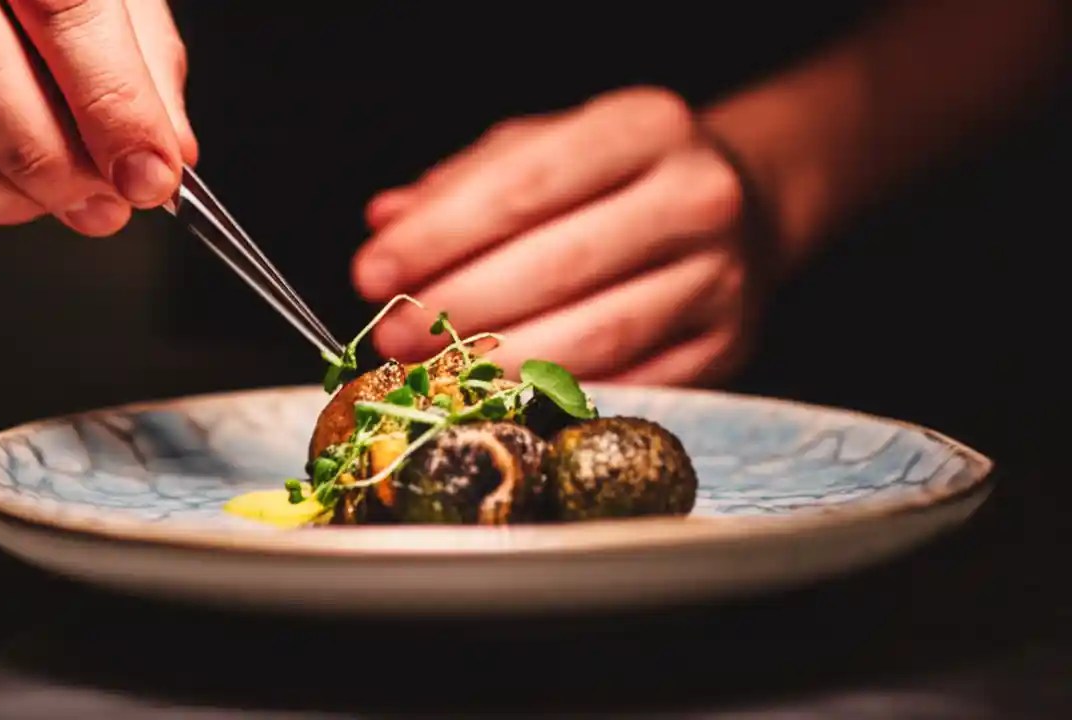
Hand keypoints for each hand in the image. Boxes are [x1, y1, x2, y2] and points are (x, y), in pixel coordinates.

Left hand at [351, 87, 763, 386]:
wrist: (738, 209)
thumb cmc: (616, 178)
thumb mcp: (544, 149)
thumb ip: (464, 183)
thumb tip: (385, 222)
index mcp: (645, 126)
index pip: (525, 186)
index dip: (439, 236)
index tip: (372, 274)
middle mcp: (697, 196)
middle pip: (558, 266)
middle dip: (459, 308)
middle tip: (391, 337)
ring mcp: (719, 277)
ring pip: (596, 335)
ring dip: (500, 364)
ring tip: (432, 374)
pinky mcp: (726, 346)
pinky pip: (630, 385)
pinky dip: (556, 398)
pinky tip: (497, 399)